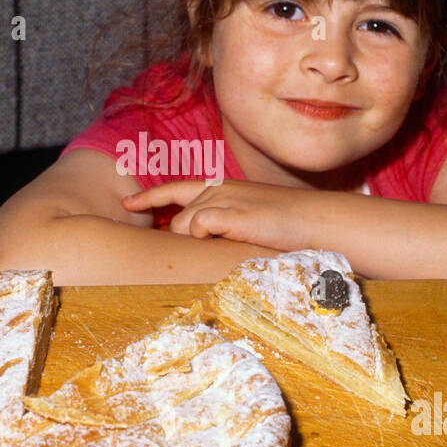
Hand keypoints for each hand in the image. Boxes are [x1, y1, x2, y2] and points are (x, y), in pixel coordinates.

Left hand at [121, 180, 318, 251]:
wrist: (318, 221)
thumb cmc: (290, 227)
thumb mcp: (253, 220)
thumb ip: (227, 226)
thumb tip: (206, 245)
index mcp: (224, 188)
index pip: (177, 188)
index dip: (151, 196)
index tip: (128, 202)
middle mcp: (219, 188)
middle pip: (178, 216)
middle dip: (176, 239)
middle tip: (184, 259)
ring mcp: (224, 198)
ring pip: (184, 225)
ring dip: (195, 245)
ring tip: (226, 253)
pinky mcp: (230, 212)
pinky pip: (197, 227)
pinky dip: (204, 239)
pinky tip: (226, 246)